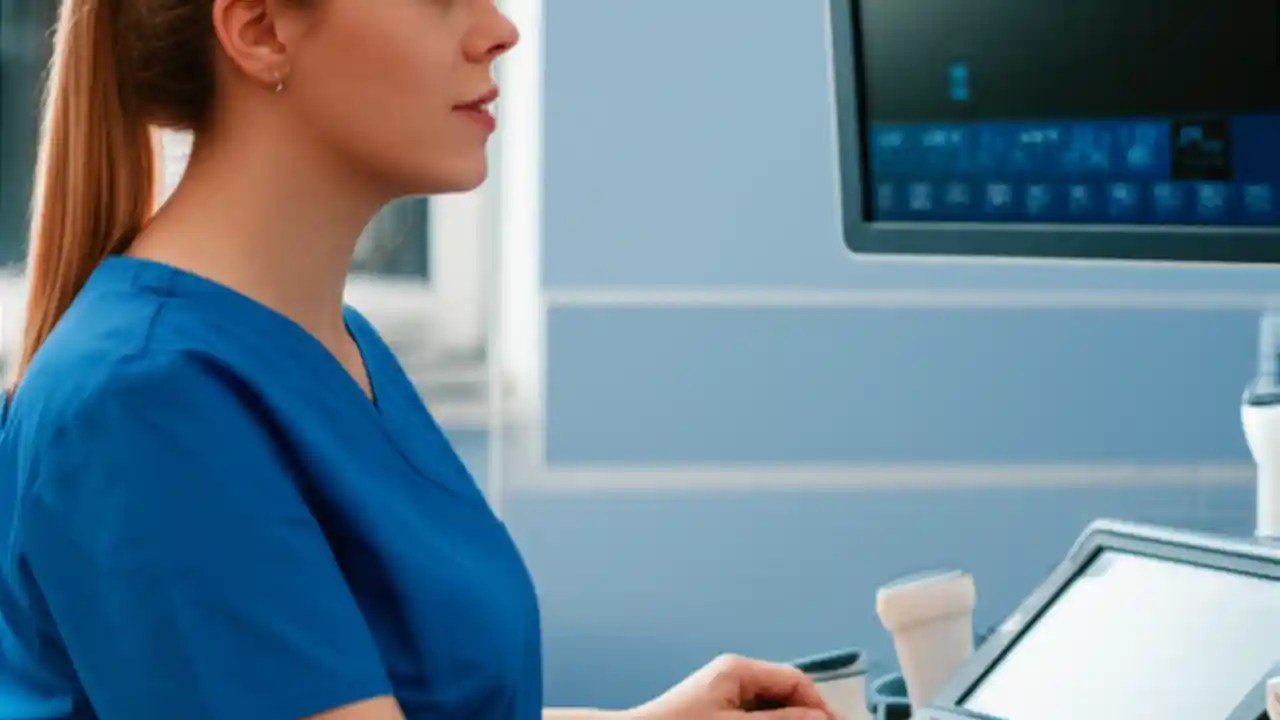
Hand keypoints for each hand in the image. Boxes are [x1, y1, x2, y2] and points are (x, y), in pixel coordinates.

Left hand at [628, 653, 837, 719]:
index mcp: (739, 670)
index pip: (796, 681)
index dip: (820, 707)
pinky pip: (753, 714)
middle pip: (785, 693)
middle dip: (804, 715)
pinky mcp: (716, 710)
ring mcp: (724, 692)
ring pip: (771, 706)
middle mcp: (734, 675)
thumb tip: (821, 717)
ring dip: (786, 719)